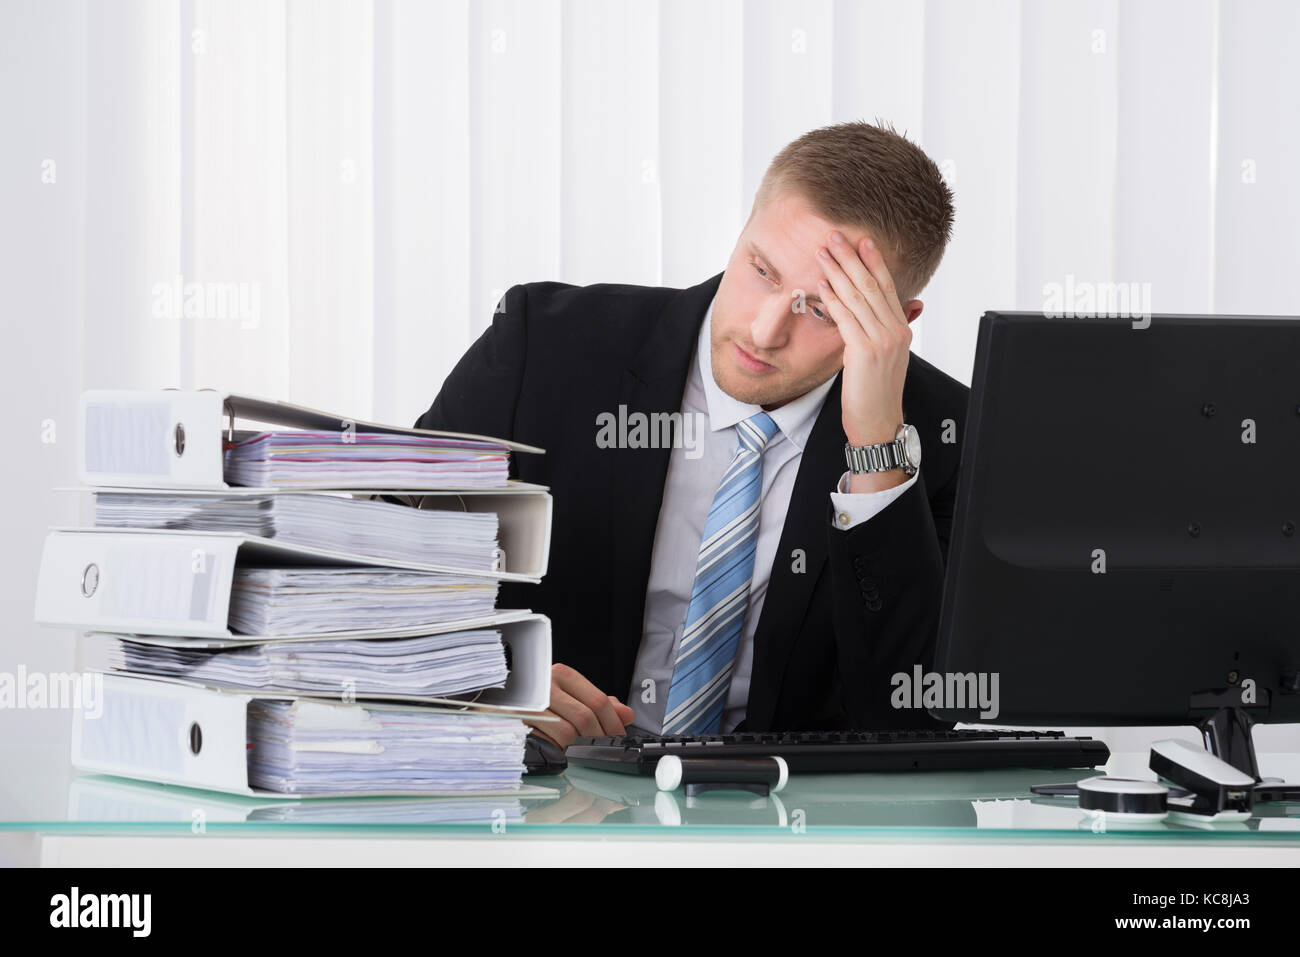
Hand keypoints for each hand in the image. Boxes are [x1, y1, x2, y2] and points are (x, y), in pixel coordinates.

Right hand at [523, 662, 635, 749]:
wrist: (503, 693)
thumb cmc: (540, 698)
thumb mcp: (572, 694)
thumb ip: (600, 703)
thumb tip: (626, 715)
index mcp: (563, 675)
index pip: (598, 700)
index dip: (613, 723)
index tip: (619, 737)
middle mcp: (545, 685)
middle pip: (585, 717)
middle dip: (598, 738)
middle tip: (602, 749)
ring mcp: (530, 704)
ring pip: (567, 732)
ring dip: (579, 747)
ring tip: (581, 750)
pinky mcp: (518, 724)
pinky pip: (546, 742)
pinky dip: (558, 751)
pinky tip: (562, 751)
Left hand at [815, 230, 912, 491]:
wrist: (877, 423)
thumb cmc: (874, 394)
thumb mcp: (885, 357)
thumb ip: (885, 331)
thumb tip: (894, 310)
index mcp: (900, 329)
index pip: (887, 286)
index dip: (874, 261)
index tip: (862, 240)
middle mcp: (894, 331)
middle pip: (872, 285)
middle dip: (852, 258)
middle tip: (836, 236)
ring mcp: (882, 340)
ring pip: (858, 297)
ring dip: (838, 271)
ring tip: (823, 253)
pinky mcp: (865, 351)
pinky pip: (846, 317)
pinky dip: (834, 297)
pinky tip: (822, 283)